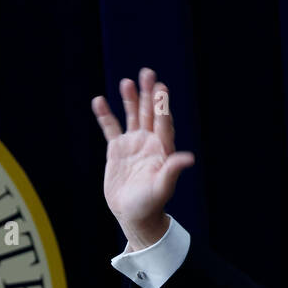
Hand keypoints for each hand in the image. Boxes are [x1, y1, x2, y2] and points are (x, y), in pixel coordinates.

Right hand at [91, 67, 194, 249]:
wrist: (134, 214)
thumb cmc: (150, 204)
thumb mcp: (161, 187)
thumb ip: (172, 171)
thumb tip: (188, 158)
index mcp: (162, 149)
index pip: (163, 122)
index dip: (162, 105)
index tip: (161, 88)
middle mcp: (149, 142)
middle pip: (150, 113)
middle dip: (149, 94)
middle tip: (148, 73)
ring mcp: (133, 144)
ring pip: (131, 116)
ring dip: (130, 99)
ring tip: (127, 82)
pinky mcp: (117, 149)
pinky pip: (110, 128)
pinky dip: (105, 115)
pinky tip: (99, 101)